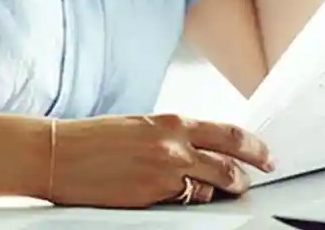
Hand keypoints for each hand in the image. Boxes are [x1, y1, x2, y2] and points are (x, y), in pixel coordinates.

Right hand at [48, 114, 274, 208]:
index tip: (265, 154)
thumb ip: (174, 136)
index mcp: (173, 123)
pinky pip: (183, 202)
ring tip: (222, 191)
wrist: (59, 154)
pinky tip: (186, 196)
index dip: (254, 147)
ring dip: (219, 191)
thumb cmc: (95, 138)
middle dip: (248, 175)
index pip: (229, 134)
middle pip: (229, 164)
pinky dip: (190, 199)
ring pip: (209, 187)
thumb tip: (201, 147)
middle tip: (256, 178)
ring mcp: (164, 174)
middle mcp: (174, 147)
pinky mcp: (150, 198)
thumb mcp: (143, 125)